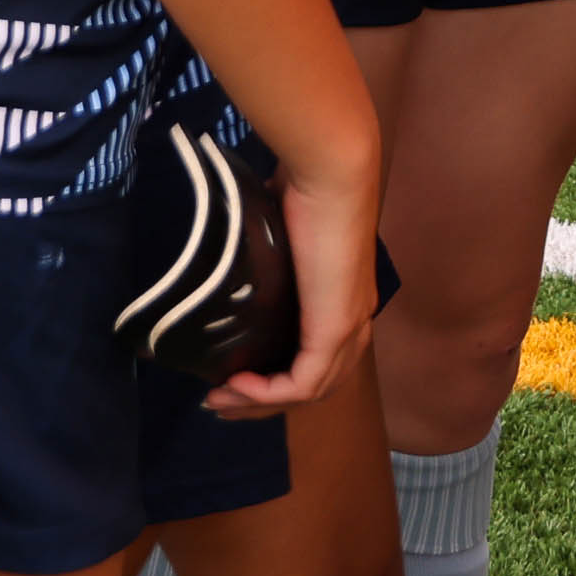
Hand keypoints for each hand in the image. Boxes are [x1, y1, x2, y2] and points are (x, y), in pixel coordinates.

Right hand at [222, 148, 388, 419]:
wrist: (330, 172)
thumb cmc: (306, 185)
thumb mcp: (278, 229)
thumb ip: (263, 245)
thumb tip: (225, 240)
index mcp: (346, 297)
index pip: (320, 359)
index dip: (278, 378)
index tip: (233, 379)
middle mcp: (355, 319)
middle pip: (316, 386)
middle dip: (264, 401)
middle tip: (220, 403)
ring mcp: (349, 326)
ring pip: (311, 391)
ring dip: (261, 402)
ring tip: (220, 400)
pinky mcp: (335, 328)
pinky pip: (304, 383)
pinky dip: (269, 392)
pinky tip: (237, 385)